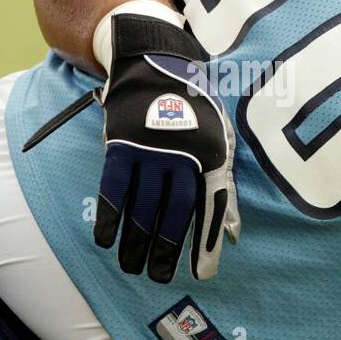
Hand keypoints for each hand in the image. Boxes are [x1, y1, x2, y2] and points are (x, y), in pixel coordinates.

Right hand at [94, 11, 239, 281]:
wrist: (154, 61)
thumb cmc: (192, 108)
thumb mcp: (217, 138)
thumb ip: (222, 185)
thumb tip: (233, 232)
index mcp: (212, 153)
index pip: (209, 207)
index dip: (205, 244)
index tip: (202, 275)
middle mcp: (183, 154)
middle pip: (174, 212)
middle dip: (165, 250)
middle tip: (158, 278)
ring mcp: (150, 149)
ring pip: (143, 206)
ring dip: (136, 242)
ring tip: (131, 268)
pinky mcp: (121, 144)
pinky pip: (114, 190)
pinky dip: (110, 217)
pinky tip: (107, 241)